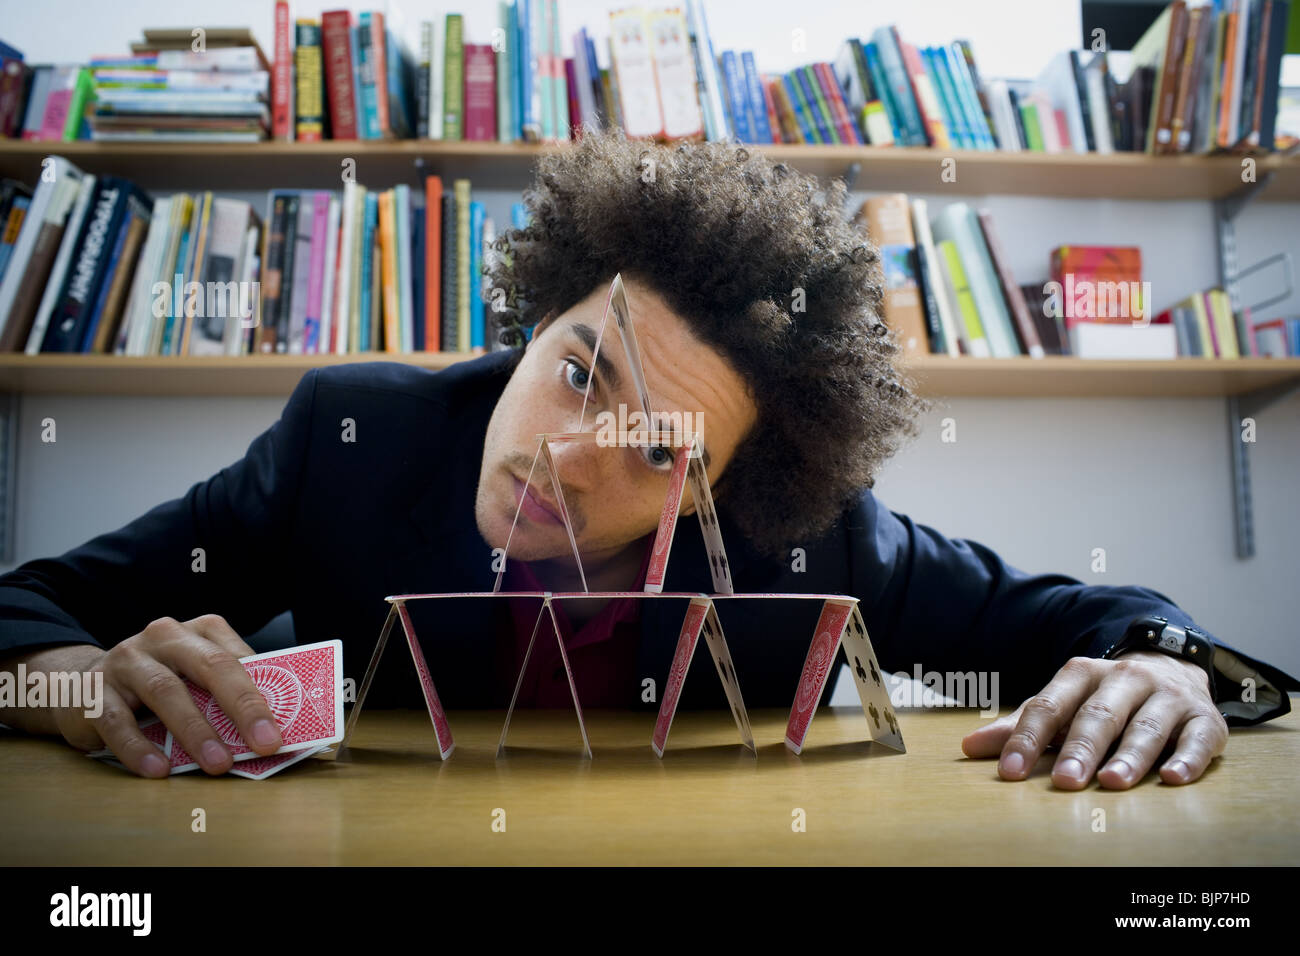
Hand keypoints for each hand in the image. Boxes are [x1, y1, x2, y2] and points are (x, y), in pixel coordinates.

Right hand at [52, 614, 282, 777]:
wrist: (82, 687)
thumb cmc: (157, 686)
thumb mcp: (192, 680)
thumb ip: (225, 695)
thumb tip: (268, 731)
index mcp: (199, 631)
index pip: (238, 657)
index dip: (264, 691)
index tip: (284, 726)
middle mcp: (165, 637)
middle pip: (211, 666)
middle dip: (242, 706)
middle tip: (265, 743)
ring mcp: (127, 660)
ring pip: (166, 691)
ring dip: (196, 731)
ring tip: (218, 764)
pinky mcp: (94, 691)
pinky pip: (118, 720)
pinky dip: (139, 747)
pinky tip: (159, 769)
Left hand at [960, 651, 1227, 788]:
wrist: (1171, 665)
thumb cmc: (1104, 697)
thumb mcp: (1062, 702)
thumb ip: (1021, 726)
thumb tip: (968, 748)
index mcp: (1082, 673)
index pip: (1049, 705)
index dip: (1028, 738)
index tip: (1010, 770)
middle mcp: (1125, 679)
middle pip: (1098, 715)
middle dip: (1081, 749)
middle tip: (1065, 782)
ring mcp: (1168, 696)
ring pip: (1146, 726)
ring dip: (1130, 755)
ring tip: (1113, 782)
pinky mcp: (1206, 718)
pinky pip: (1198, 738)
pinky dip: (1188, 758)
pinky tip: (1174, 779)